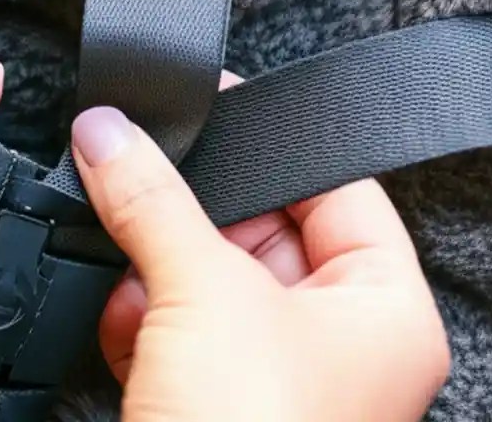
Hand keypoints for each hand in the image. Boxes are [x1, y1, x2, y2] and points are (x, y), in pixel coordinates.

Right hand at [72, 72, 449, 421]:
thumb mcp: (202, 294)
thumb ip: (154, 200)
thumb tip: (109, 133)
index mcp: (382, 309)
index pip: (337, 187)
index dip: (270, 139)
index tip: (207, 100)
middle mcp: (336, 342)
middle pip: (260, 230)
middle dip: (192, 215)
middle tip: (139, 175)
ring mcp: (271, 375)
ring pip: (207, 281)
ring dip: (155, 269)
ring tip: (129, 267)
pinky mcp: (210, 401)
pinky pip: (174, 329)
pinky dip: (139, 317)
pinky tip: (122, 323)